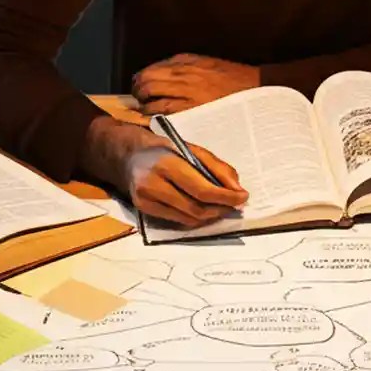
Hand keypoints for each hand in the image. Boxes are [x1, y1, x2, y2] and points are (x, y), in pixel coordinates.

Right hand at [82, 117, 248, 227]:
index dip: (226, 197)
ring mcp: (146, 199)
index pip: (202, 189)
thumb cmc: (164, 149)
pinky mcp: (144, 209)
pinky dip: (195, 218)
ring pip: (188, 218)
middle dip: (221, 208)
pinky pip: (177, 221)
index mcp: (167, 164)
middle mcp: (153, 184)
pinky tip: (204, 210)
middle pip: (196, 208)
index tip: (243, 197)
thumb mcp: (191, 149)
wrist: (128, 155)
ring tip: (223, 208)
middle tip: (235, 205)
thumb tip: (237, 189)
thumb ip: (216, 167)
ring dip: (210, 216)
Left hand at [132, 54, 259, 114]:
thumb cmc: (231, 78)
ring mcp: (187, 96)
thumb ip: (180, 65)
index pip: (149, 71)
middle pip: (145, 84)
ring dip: (145, 108)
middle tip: (141, 101)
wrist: (256, 89)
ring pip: (151, 102)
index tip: (140, 88)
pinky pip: (165, 117)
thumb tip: (157, 72)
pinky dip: (157, 120)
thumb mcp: (204, 62)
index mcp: (184, 63)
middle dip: (138, 94)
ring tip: (150, 112)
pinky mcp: (193, 113)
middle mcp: (183, 77)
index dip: (140, 81)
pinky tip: (160, 122)